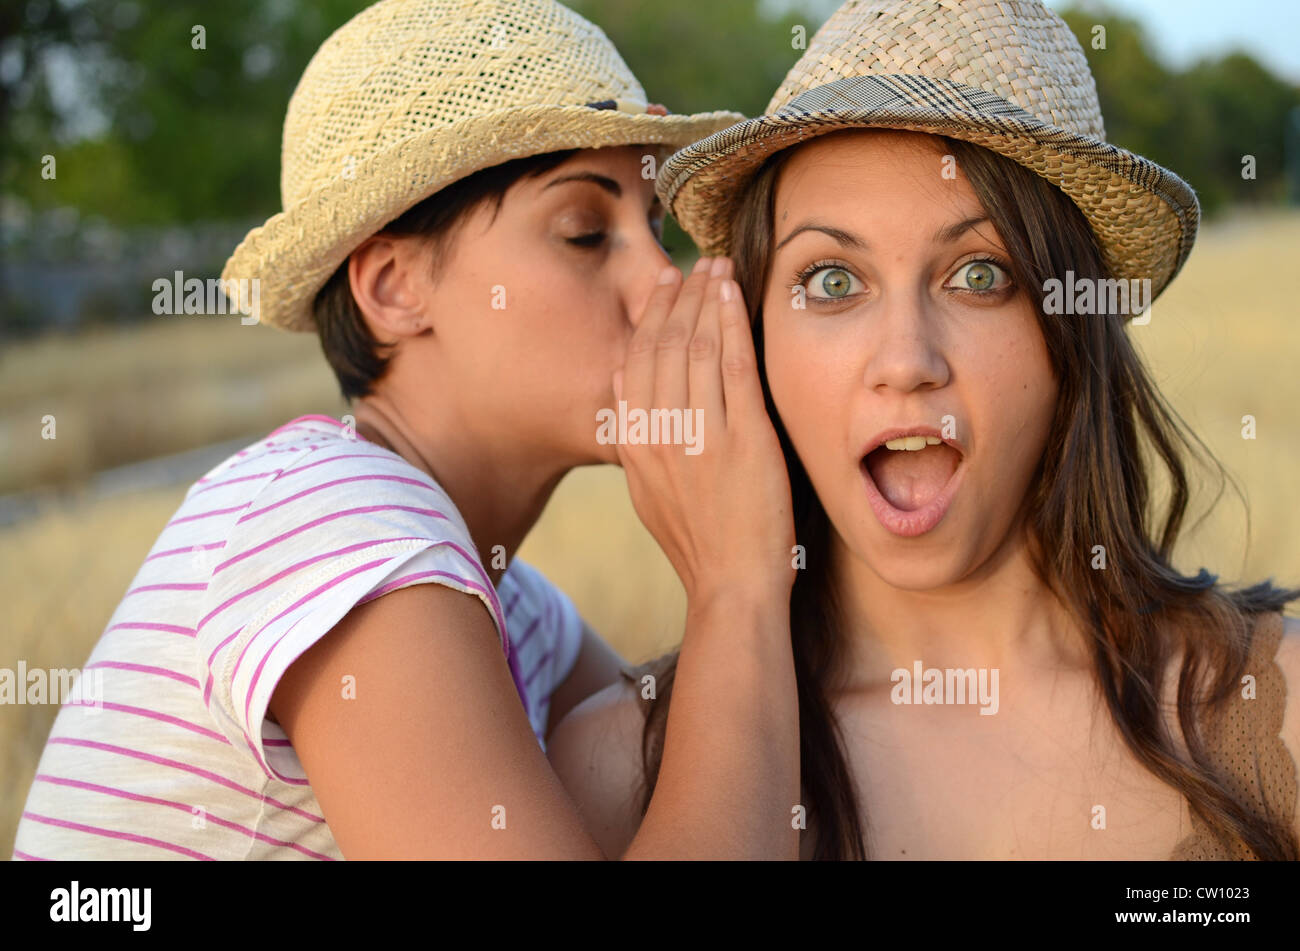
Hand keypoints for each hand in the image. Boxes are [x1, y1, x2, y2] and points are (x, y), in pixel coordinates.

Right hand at [613, 257, 795, 604]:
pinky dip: (730, 323)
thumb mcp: (645, 490)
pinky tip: (733, 295)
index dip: (650, 317)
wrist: (731, 584)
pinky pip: (732, 365)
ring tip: (718, 267)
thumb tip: (619, 382)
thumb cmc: (696, 542)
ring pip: (696, 347)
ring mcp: (700, 435)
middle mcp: (660, 433)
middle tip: (695, 264)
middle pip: (663, 346)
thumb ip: (629, 434)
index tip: (665, 286)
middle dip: (679, 297)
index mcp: (634, 444)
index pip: (635, 362)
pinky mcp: (743, 439)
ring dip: (707, 299)